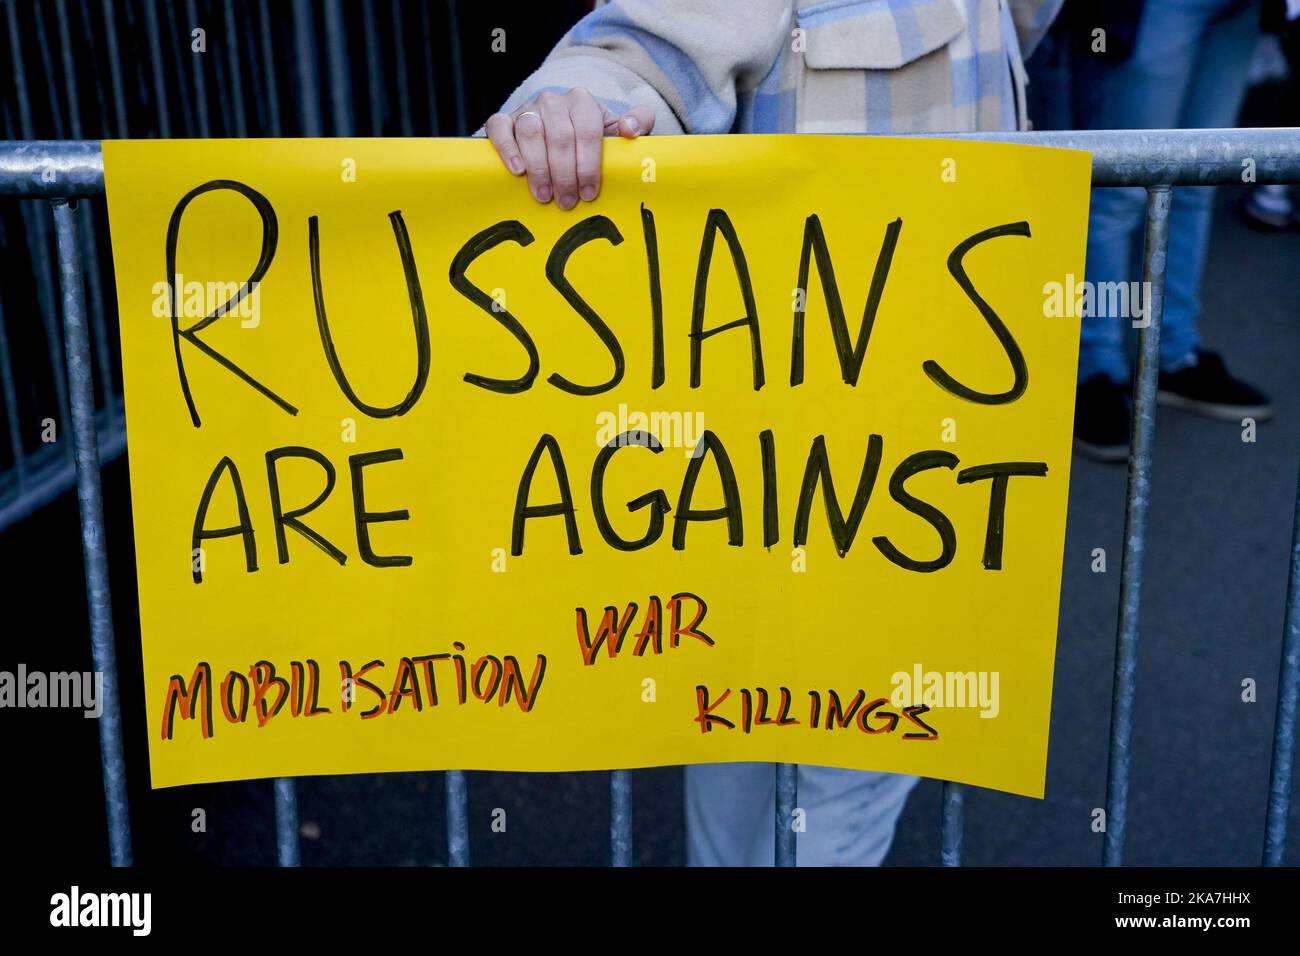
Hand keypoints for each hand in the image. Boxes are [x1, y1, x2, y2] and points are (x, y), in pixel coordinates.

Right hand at [486, 89, 654, 209]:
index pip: (588, 131)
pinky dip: (506, 148)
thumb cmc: (590, 139)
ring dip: (538, 167)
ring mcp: (528, 109)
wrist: (558, 130)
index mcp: (583, 102)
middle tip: (566, 202)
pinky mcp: (505, 119)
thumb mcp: (616, 131)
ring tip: (544, 196)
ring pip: (531, 132)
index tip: (589, 193)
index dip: (589, 165)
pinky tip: (517, 171)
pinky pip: (499, 127)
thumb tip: (631, 129)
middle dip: (564, 174)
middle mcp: (554, 101)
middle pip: (560, 136)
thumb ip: (638, 124)